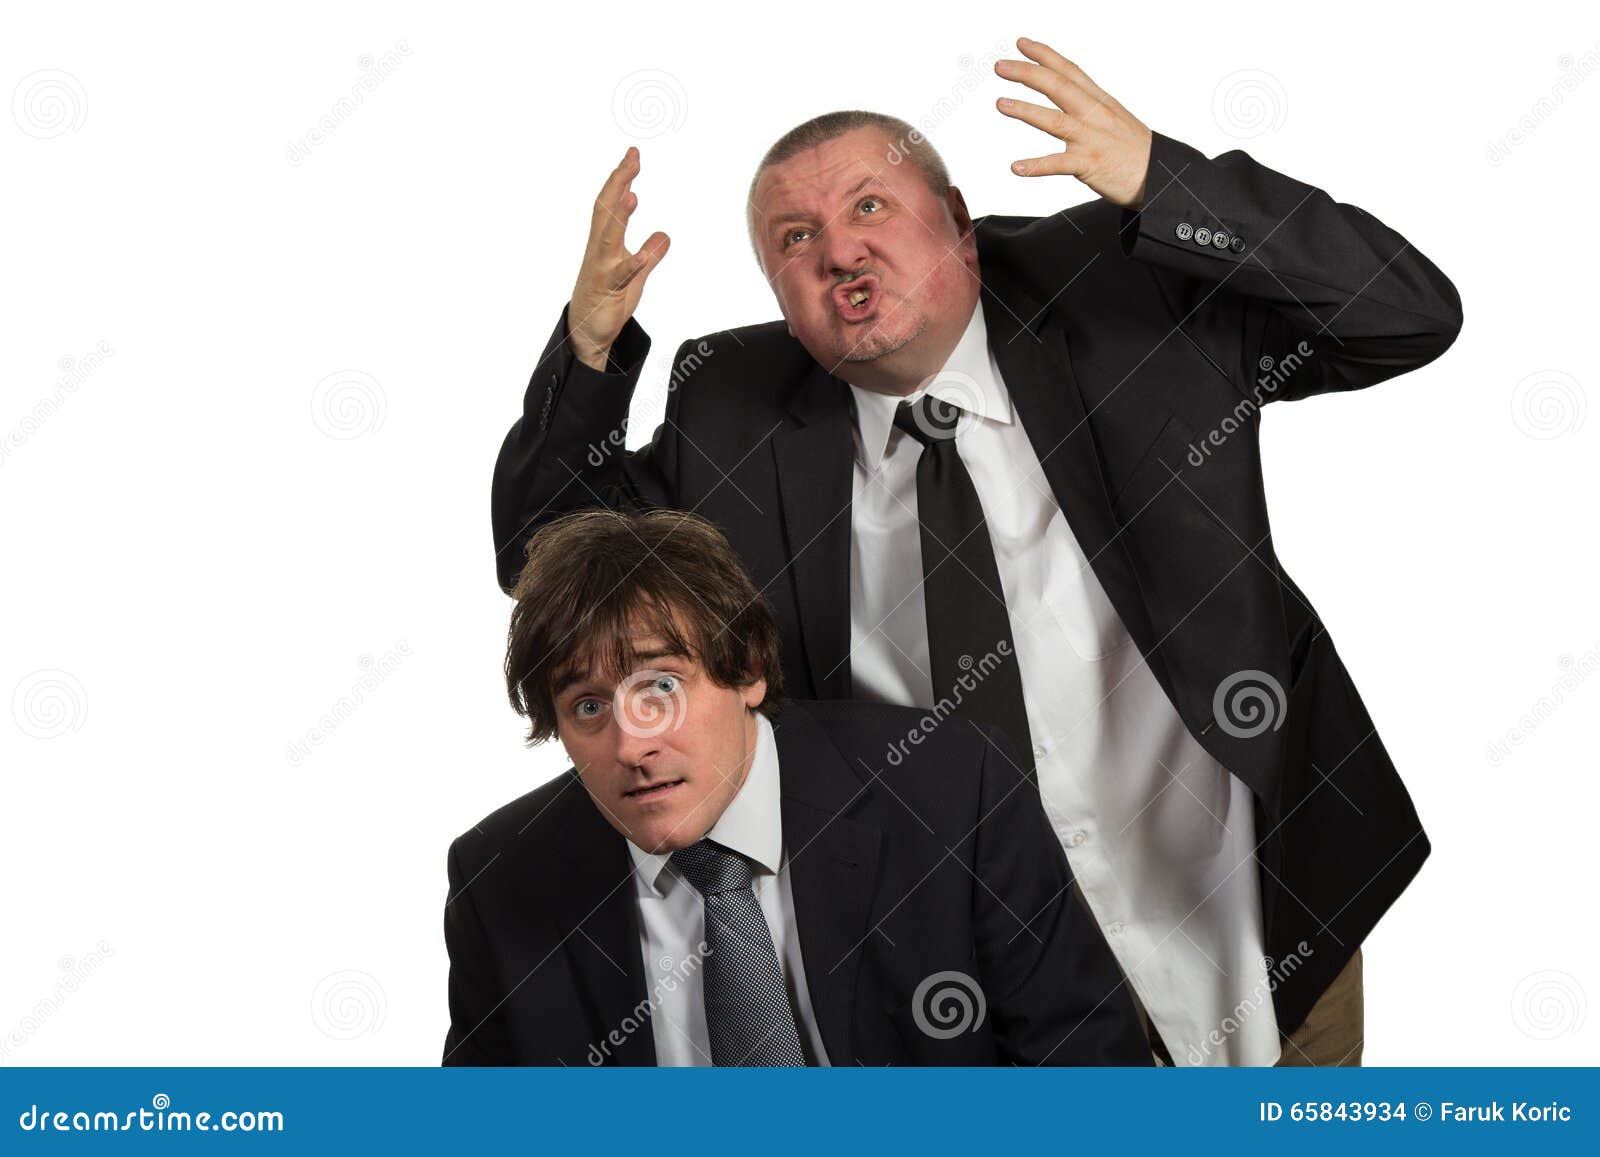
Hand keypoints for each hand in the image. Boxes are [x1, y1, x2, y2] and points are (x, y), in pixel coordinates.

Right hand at [568, 146, 669, 371]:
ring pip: (608, 236)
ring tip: (631, 194)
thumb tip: (664, 236)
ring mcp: (602, 267)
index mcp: (604, 241)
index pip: (611, 202)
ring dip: (619, 216)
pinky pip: (623, 273)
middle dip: (618, 182)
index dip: (622, 178)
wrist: (587, 332)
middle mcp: (600, 249)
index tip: (633, 155)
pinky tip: (649, 250)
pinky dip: (636, 260)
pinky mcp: (610, 288)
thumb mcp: (636, 275)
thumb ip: (649, 254)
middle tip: (632, 158)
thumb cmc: (608, 299)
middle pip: (606, 209)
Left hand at [994, 38, 1152, 209]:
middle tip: (1000, 65)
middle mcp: (1095, 115)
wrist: (1161, 175)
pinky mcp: (1090, 165)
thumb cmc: (1136, 151)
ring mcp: (1092, 139)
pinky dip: (1036, 166)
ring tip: (1001, 103)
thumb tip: (1069, 95)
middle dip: (1028, 73)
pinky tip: (1016, 167)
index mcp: (1100, 102)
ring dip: (1026, 110)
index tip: (1021, 44)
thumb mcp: (1115, 118)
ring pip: (1055, 120)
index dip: (1045, 56)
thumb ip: (1090, 106)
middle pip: (1058, 87)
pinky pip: (1059, 165)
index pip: (1069, 71)